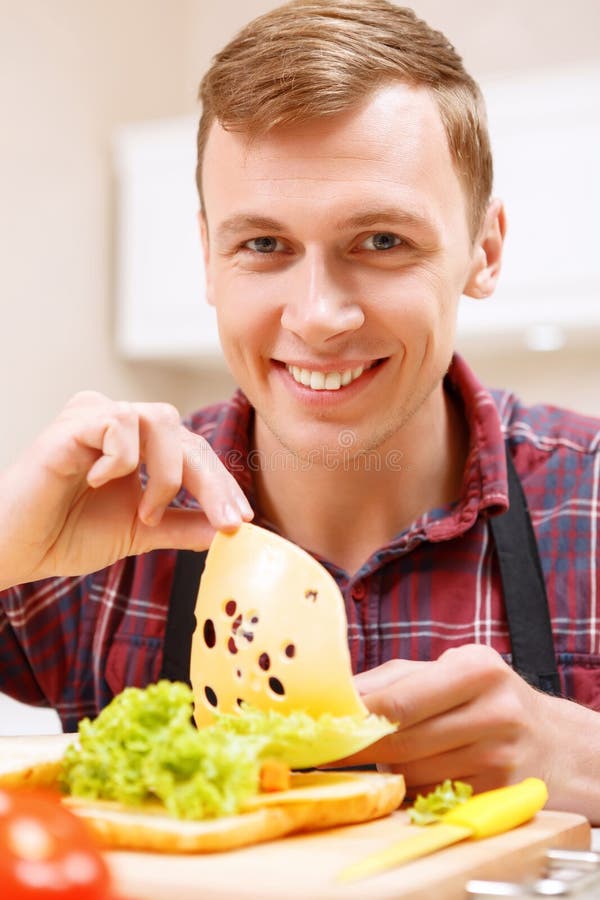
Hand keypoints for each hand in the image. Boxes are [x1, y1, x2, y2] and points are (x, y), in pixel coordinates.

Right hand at [0, 391, 252, 587]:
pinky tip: (99, 483)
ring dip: (165, 474)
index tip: (241, 518)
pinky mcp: (70, 424)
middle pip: (185, 435)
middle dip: (211, 482)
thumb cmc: (65, 534)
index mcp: (135, 442)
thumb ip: (181, 525)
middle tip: (226, 521)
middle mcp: (117, 421)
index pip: (192, 450)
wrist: (15, 549)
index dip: (220, 482)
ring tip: (144, 512)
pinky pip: (119, 424)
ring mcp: (94, 417)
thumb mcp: (139, 532)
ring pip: (161, 420)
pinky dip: (122, 459)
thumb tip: (229, 529)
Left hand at [346, 645, 599, 819]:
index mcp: (476, 668)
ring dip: (385, 766)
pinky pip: (432, 795)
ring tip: (380, 751)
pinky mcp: (496, 794)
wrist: (558, 744)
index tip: (316, 725)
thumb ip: (396, 678)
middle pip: (399, 738)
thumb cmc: (491, 698)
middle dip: (355, 746)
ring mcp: (497, 757)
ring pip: (411, 770)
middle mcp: (492, 711)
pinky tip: (415, 772)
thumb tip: (336, 693)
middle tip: (321, 748)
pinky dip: (412, 786)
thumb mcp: (455, 670)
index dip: (351, 715)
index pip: (397, 698)